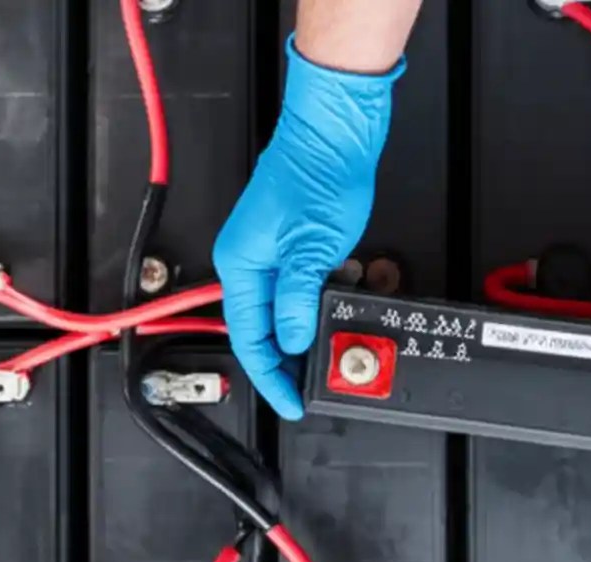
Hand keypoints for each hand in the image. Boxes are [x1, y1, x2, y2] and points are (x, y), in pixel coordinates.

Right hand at [213, 37, 403, 418]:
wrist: (337, 131)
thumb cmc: (318, 175)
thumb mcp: (311, 252)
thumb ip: (297, 303)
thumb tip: (290, 341)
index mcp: (241, 265)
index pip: (249, 338)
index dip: (271, 377)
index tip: (291, 402)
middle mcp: (250, 260)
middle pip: (267, 327)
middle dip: (297, 351)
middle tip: (323, 371)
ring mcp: (273, 250)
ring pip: (291, 306)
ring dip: (317, 316)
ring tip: (342, 314)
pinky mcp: (297, 241)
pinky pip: (307, 283)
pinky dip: (329, 290)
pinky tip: (349, 278)